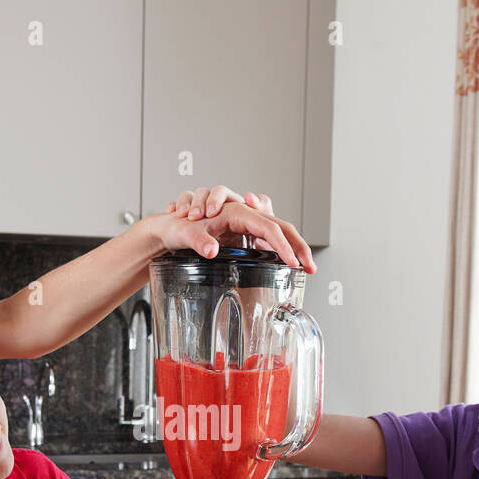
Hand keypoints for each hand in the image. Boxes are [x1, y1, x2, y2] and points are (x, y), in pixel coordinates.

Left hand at [142, 189, 315, 272]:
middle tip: (311, 267)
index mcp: (235, 211)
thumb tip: (210, 249)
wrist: (167, 228)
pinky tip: (288, 267)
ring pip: (279, 234)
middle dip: (298, 246)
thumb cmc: (175, 226)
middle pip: (281, 227)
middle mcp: (244, 216)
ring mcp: (245, 226)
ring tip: (306, 267)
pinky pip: (269, 242)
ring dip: (294, 249)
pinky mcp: (243, 237)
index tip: (292, 262)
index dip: (282, 245)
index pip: (268, 228)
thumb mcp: (183, 231)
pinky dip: (281, 253)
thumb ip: (196, 238)